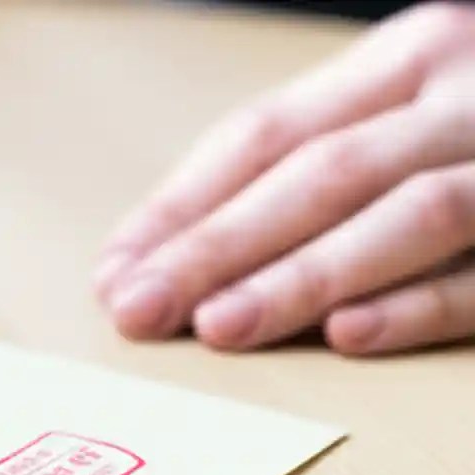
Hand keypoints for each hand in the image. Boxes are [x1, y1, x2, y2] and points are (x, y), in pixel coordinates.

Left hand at [95, 2, 474, 355]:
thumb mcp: (407, 108)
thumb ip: (313, 159)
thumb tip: (170, 248)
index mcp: (409, 57)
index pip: (267, 133)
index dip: (183, 205)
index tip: (116, 270)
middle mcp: (466, 93)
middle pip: (321, 172)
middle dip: (219, 247)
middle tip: (139, 309)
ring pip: (407, 214)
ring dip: (306, 275)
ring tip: (221, 327)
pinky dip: (423, 303)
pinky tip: (350, 335)